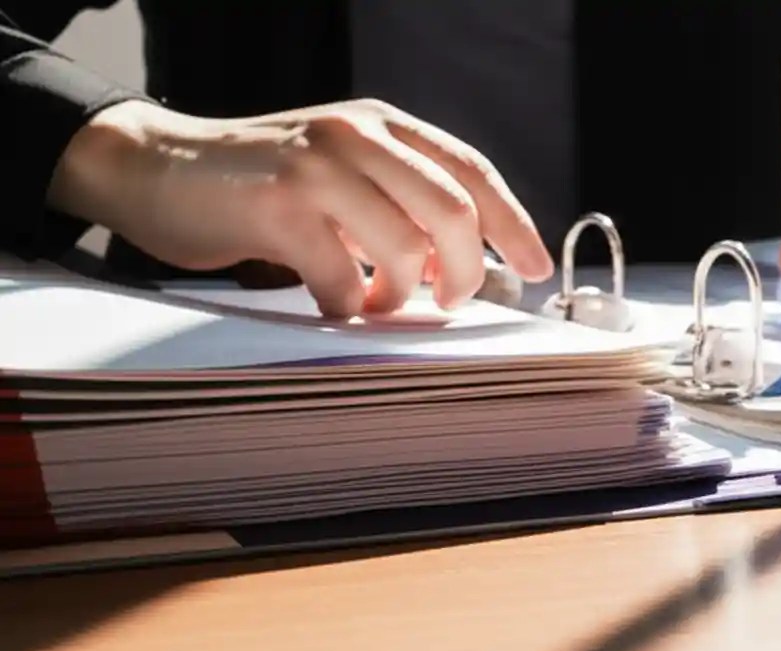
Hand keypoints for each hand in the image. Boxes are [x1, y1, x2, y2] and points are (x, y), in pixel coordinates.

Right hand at [47, 99, 552, 316]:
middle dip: (467, 272)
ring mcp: (317, 165)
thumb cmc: (259, 186)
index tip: (535, 271)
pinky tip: (333, 303)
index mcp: (383, 126)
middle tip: (448, 302)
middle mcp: (358, 135)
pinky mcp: (277, 204)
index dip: (513, 226)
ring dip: (402, 296)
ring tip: (378, 305)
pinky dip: (348, 306)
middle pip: (454, 211)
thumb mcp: (342, 176)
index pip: (473, 173)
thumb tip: (461, 272)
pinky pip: (343, 278)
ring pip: (406, 248)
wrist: (157, 168)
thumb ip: (400, 206)